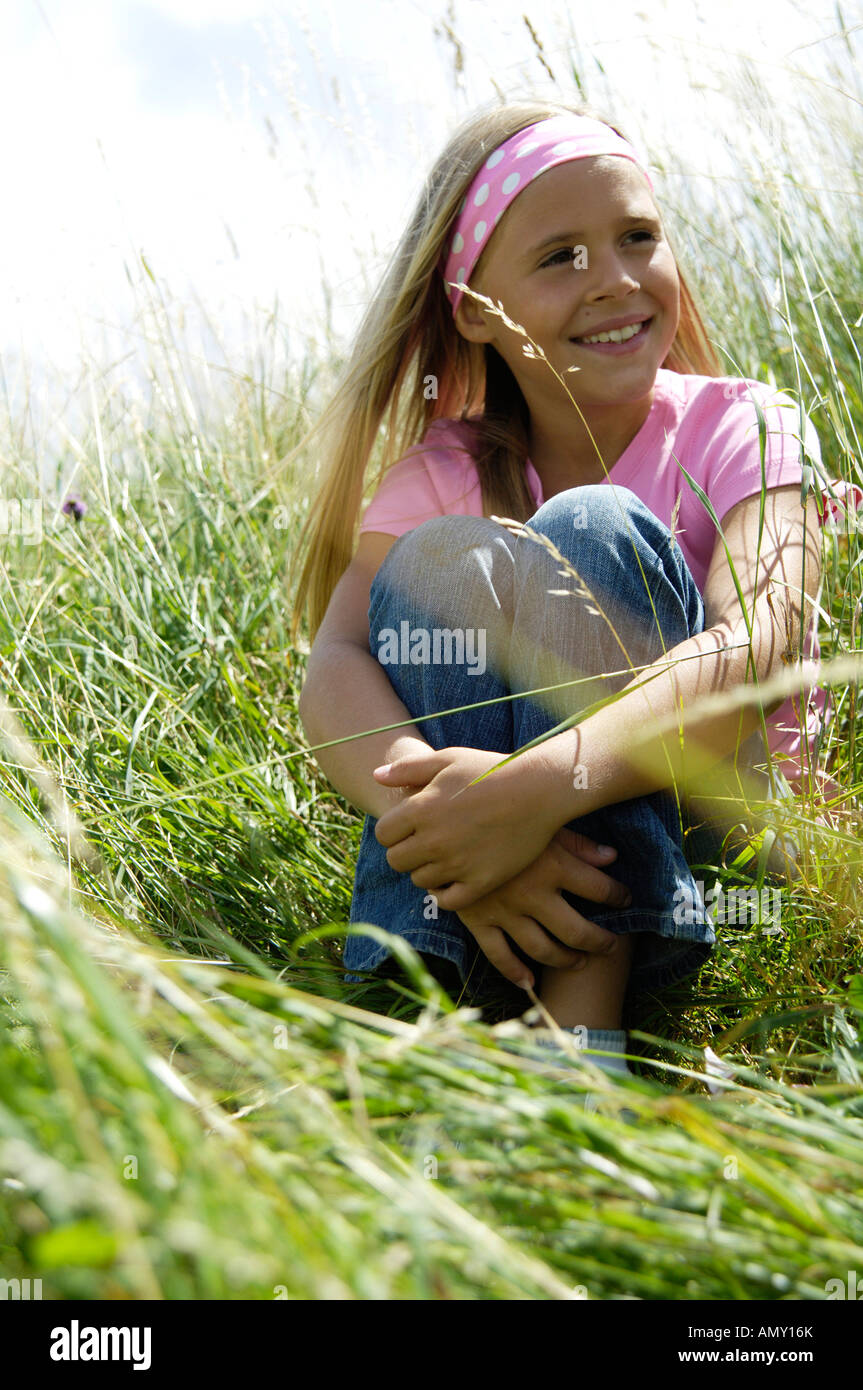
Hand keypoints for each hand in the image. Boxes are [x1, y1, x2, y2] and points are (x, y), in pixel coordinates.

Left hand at [373, 745, 563, 910]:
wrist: (539, 790)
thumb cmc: (492, 770)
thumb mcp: (448, 759)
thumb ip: (408, 768)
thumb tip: (376, 775)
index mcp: (421, 809)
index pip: (383, 835)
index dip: (394, 831)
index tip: (409, 827)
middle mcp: (434, 840)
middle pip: (397, 861)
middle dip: (406, 852)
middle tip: (426, 842)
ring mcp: (457, 864)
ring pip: (420, 881)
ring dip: (427, 870)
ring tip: (445, 856)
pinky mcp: (480, 882)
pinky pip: (447, 901)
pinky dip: (446, 893)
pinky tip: (457, 877)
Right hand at [454, 827, 630, 988]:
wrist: (446, 822)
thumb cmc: (500, 816)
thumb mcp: (542, 823)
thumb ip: (578, 844)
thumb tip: (612, 857)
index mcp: (553, 865)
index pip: (600, 889)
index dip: (618, 897)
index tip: (626, 900)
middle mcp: (533, 894)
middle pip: (576, 931)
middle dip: (599, 942)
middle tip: (610, 946)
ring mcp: (505, 912)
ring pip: (542, 948)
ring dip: (566, 960)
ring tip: (579, 962)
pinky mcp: (479, 920)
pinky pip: (499, 955)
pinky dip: (514, 972)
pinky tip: (529, 982)